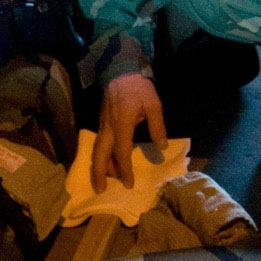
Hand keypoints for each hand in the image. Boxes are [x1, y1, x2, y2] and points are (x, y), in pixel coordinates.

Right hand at [93, 73, 165, 188]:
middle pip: (100, 155)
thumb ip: (157, 126)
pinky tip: (107, 162)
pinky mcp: (102, 123)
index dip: (125, 170)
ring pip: (97, 150)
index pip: (122, 153)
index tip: (129, 184)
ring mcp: (103, 125)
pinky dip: (101, 157)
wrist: (120, 71)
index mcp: (121, 125)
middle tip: (101, 190)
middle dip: (100, 174)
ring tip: (106, 180)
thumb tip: (162, 147)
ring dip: (100, 167)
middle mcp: (108, 128)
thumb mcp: (153, 105)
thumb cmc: (138, 88)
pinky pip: (99, 144)